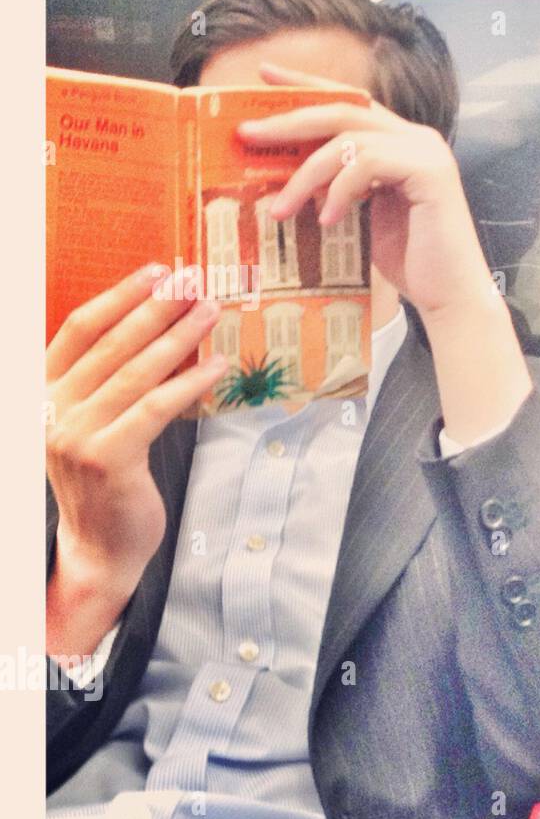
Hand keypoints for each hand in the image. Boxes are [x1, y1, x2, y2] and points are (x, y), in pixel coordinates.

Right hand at [46, 265, 227, 653]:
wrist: (98, 547)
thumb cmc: (105, 480)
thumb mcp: (96, 422)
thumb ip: (112, 380)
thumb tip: (164, 328)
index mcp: (41, 392)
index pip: (79, 329)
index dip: (120, 295)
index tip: (157, 271)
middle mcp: (50, 409)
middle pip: (112, 343)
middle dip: (158, 307)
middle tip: (195, 282)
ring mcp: (75, 434)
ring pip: (136, 371)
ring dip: (180, 337)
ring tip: (212, 313)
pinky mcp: (108, 458)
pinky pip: (155, 408)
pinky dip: (189, 382)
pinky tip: (218, 365)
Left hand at [239, 62, 497, 319]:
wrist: (451, 297)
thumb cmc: (410, 263)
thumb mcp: (363, 216)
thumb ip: (338, 188)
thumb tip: (285, 177)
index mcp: (400, 143)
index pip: (349, 102)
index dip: (306, 85)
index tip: (264, 75)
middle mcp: (416, 138)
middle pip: (343, 109)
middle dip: (289, 120)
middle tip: (246, 134)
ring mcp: (426, 152)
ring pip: (349, 139)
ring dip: (306, 173)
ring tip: (281, 209)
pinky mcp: (431, 171)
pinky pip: (368, 164)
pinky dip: (340, 190)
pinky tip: (328, 220)